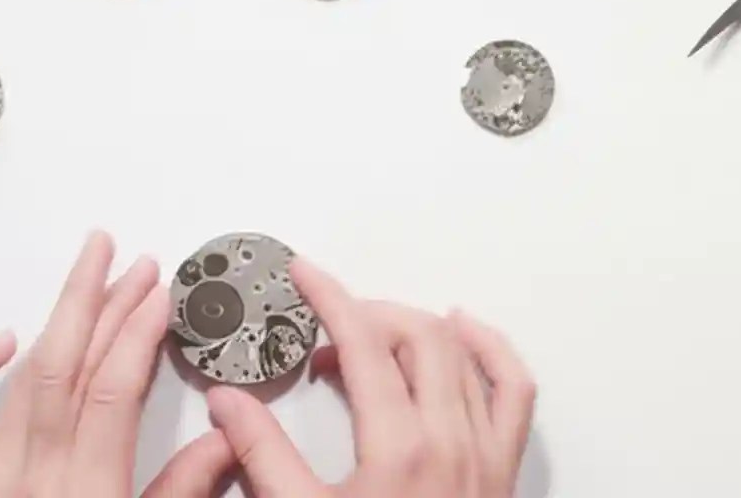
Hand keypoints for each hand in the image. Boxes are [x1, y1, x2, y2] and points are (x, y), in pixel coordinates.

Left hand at [0, 232, 235, 496]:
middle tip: (132, 261)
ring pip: (24, 373)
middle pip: (70, 364)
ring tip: (91, 275)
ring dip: (63, 317)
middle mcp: (29, 472)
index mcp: (84, 490)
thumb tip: (227, 437)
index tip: (161, 290)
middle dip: (104, 302)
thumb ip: (182, 493)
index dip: (140, 331)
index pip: (115, 386)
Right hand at [206, 259, 535, 497]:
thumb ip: (262, 455)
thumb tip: (228, 403)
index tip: (304, 273)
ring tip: (373, 331)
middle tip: (323, 320)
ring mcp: (485, 451)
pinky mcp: (502, 467)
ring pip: (460, 350)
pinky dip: (489, 349)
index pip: (362, 341)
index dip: (328, 296)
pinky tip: (463, 334)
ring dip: (413, 326)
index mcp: (400, 447)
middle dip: (364, 311)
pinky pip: (512, 387)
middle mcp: (451, 439)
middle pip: (414, 334)